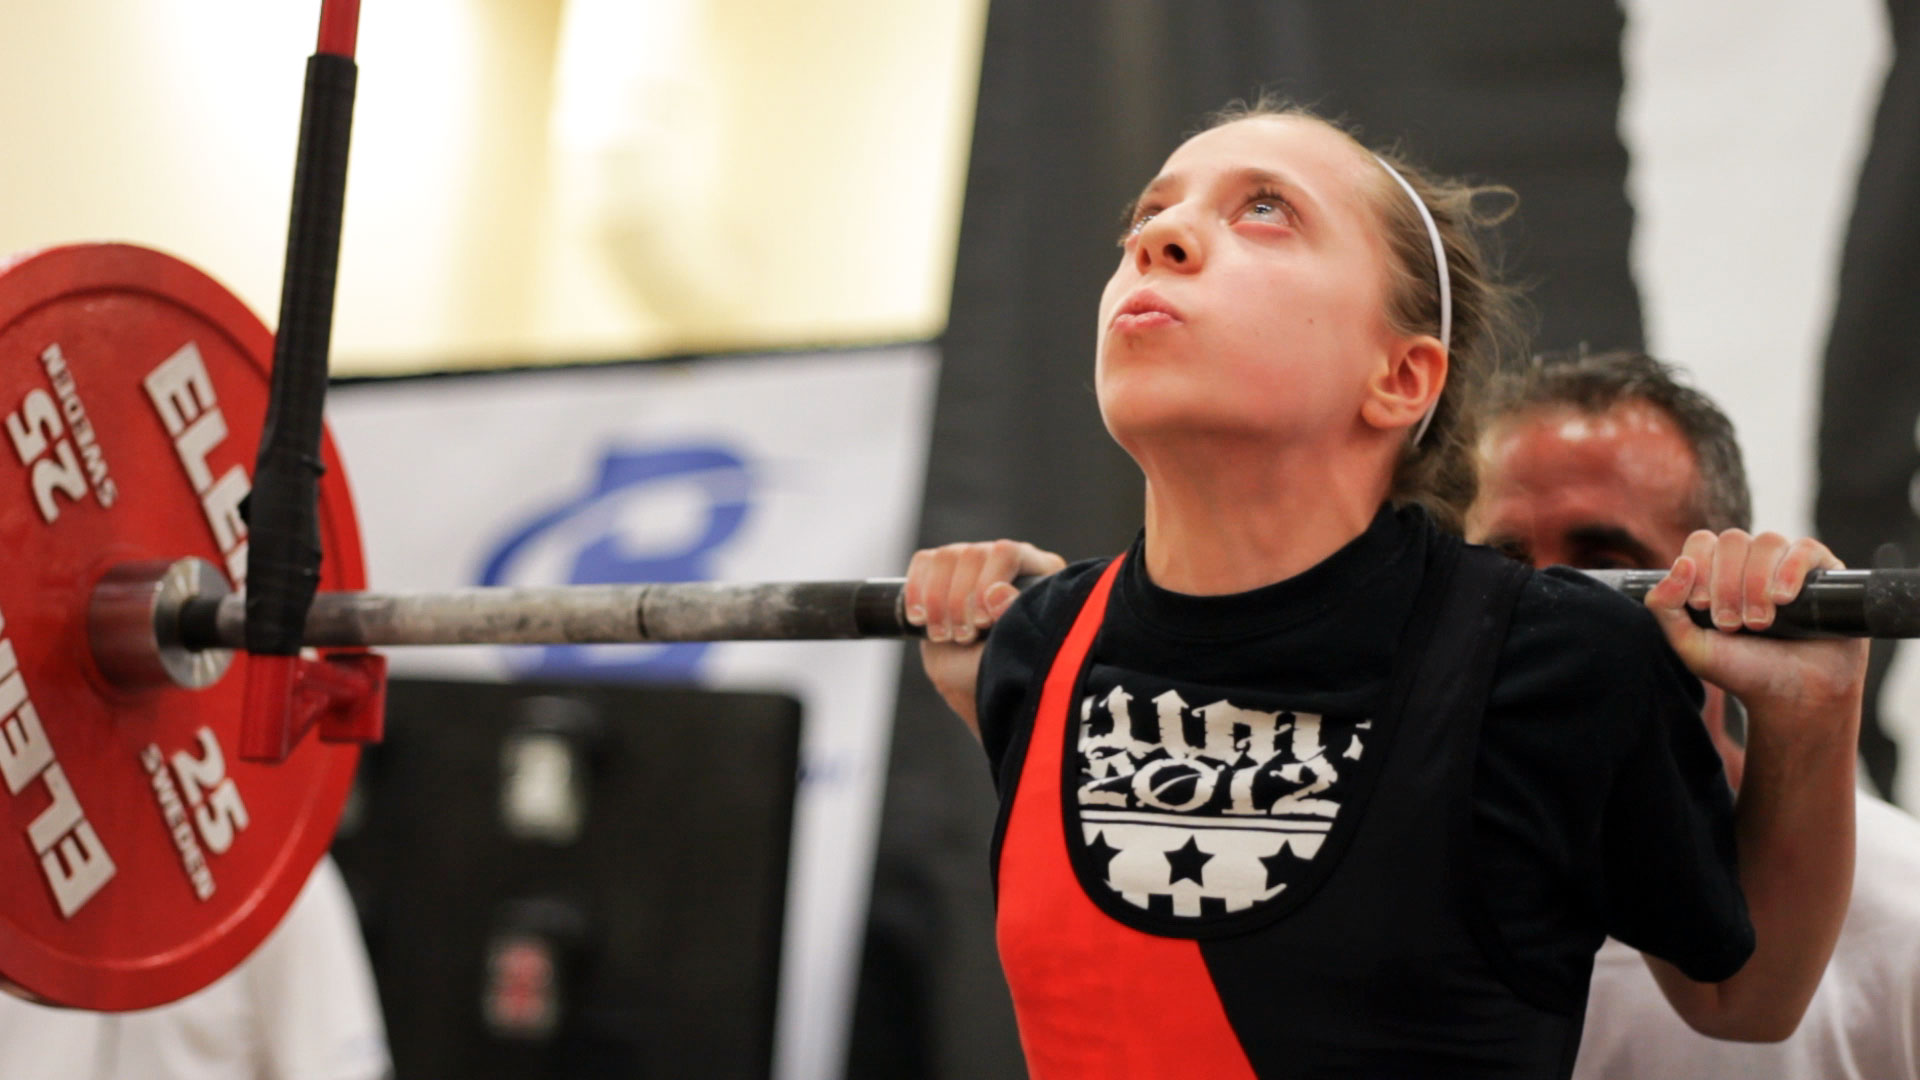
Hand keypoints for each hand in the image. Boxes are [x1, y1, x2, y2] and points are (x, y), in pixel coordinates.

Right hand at [903, 540, 1066, 730]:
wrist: (976, 684)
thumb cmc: (1005, 669)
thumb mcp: (1014, 650)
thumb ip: (1011, 619)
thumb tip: (996, 593)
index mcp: (1037, 572)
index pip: (1006, 553)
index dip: (988, 583)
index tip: (982, 622)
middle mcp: (1005, 562)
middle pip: (972, 554)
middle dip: (959, 600)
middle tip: (962, 637)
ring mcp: (973, 564)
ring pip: (945, 557)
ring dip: (936, 600)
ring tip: (942, 635)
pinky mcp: (943, 572)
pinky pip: (923, 563)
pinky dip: (916, 592)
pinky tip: (920, 620)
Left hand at [1643, 530, 1867, 737]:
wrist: (1795, 698)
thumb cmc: (1742, 671)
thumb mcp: (1691, 646)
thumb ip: (1665, 608)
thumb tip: (1680, 563)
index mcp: (1717, 572)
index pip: (1701, 542)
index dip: (1699, 568)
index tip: (1702, 608)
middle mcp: (1751, 563)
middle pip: (1732, 540)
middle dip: (1727, 584)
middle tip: (1732, 625)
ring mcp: (1788, 565)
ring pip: (1767, 542)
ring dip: (1756, 582)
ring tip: (1760, 623)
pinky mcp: (1824, 574)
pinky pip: (1806, 549)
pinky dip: (1790, 569)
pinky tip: (1784, 598)